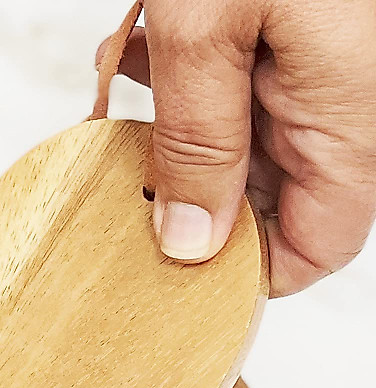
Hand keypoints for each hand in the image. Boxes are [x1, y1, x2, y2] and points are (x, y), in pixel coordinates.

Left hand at [102, 0, 375, 295]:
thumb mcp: (204, 29)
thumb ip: (196, 139)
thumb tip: (189, 241)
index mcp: (346, 111)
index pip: (318, 248)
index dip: (245, 271)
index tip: (171, 270)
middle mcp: (346, 96)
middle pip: (272, 198)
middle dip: (190, 192)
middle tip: (127, 169)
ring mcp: (323, 65)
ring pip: (247, 143)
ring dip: (179, 130)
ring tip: (132, 85)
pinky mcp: (298, 32)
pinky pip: (244, 86)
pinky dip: (189, 82)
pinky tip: (143, 53)